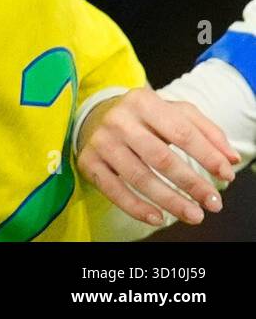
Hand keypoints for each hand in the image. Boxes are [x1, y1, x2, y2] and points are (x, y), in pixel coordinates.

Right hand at [77, 86, 239, 225]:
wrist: (96, 115)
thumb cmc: (145, 117)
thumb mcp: (175, 113)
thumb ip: (206, 131)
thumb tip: (230, 158)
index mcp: (142, 101)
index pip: (181, 131)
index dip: (206, 156)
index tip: (226, 175)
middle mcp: (118, 119)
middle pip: (160, 157)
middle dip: (191, 183)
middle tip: (214, 203)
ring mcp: (101, 141)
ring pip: (139, 177)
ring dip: (170, 200)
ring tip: (194, 215)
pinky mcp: (88, 161)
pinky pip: (113, 189)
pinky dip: (136, 207)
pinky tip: (157, 218)